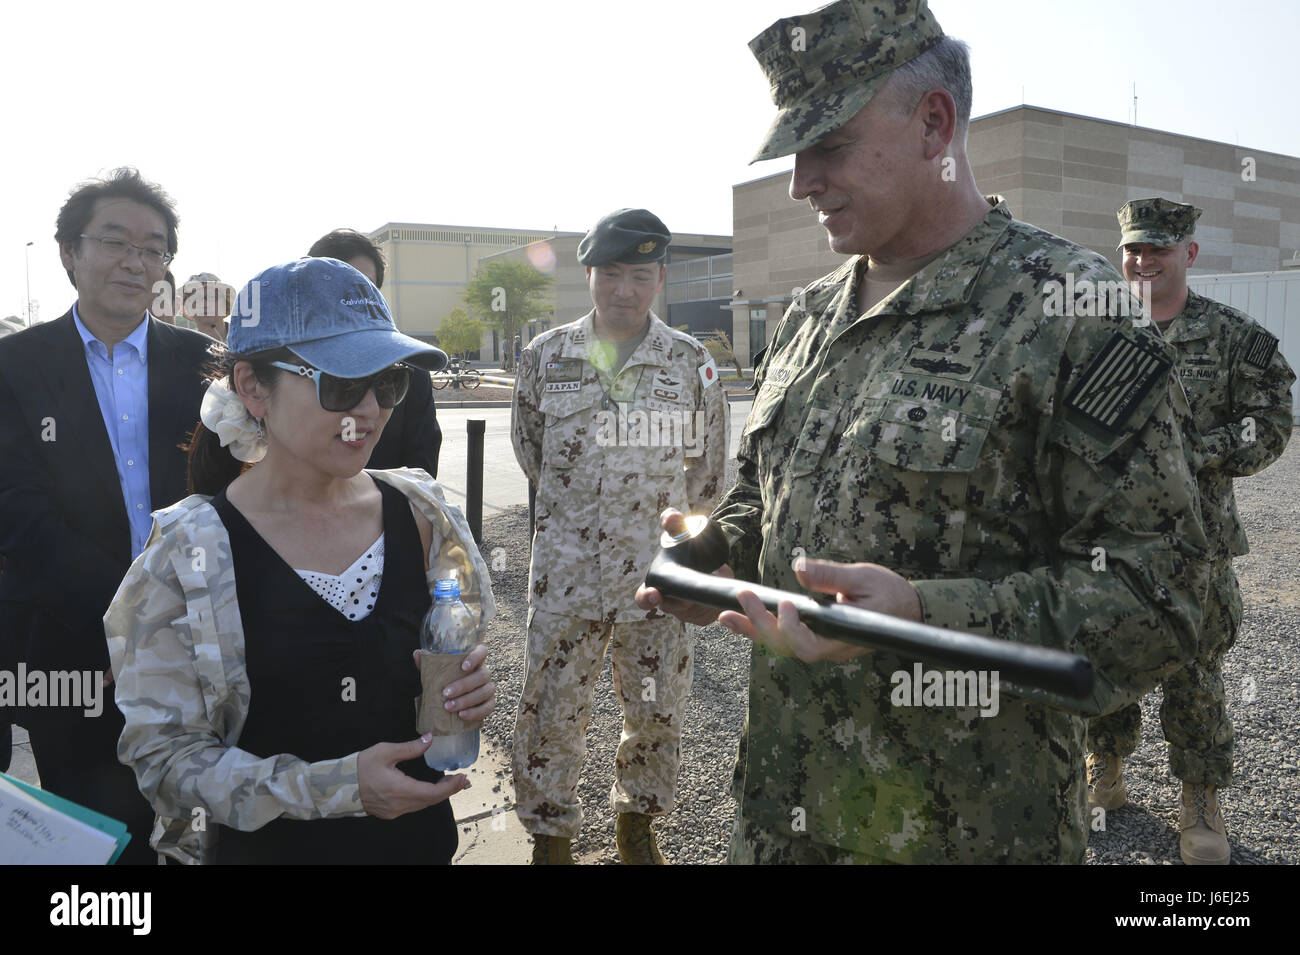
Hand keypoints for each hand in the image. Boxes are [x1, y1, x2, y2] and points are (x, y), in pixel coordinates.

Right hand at [358, 736, 469, 819]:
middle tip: (463, 780)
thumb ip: (410, 748)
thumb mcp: (385, 752)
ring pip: (423, 804)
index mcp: (401, 790)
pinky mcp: (390, 812)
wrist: (339, 785)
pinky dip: (426, 798)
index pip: (433, 793)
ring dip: (438, 794)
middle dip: (449, 790)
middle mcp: (400, 805)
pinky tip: (430, 789)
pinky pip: (414, 806)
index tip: (462, 778)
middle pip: (431, 800)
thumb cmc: (361, 767)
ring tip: (451, 783)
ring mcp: (395, 811)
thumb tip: (429, 739)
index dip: (450, 787)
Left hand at [412, 643, 495, 721]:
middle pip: (482, 675)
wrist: (453, 700)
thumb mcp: (437, 673)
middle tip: (446, 694)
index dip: (476, 657)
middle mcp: (484, 672)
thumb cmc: (446, 681)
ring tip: (449, 707)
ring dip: (467, 700)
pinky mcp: (489, 703)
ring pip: (485, 692)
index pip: (482, 651)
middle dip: (464, 685)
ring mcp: (488, 688)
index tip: (463, 666)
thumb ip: (429, 664)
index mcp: (474, 660)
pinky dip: (476, 712)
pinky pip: (488, 708)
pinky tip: (462, 715)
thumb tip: (417, 654)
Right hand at [633, 508, 733, 625]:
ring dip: (703, 598)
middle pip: (673, 607)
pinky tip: (719, 593)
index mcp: (656, 586)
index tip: (654, 593)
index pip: (644, 599)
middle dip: (680, 601)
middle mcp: (668, 603)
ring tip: (714, 577)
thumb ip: (674, 524)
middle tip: (689, 596)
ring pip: (694, 611)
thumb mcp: (680, 535)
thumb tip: (671, 517)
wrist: (711, 561)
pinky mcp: (703, 618)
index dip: (646, 598)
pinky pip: (709, 614)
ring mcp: (685, 613)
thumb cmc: (687, 549)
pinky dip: (715, 602)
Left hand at [718, 557, 921, 663]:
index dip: (791, 629)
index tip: (784, 603)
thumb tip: (799, 568)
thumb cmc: (890, 593)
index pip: (809, 646)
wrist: (910, 610)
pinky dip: (762, 627)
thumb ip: (832, 576)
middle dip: (760, 624)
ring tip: (726, 615)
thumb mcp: (864, 578)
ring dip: (753, 630)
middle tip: (741, 598)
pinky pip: (785, 638)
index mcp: (844, 637)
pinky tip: (740, 617)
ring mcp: (822, 645)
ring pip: (782, 646)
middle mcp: (829, 648)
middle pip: (787, 647)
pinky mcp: (816, 638)